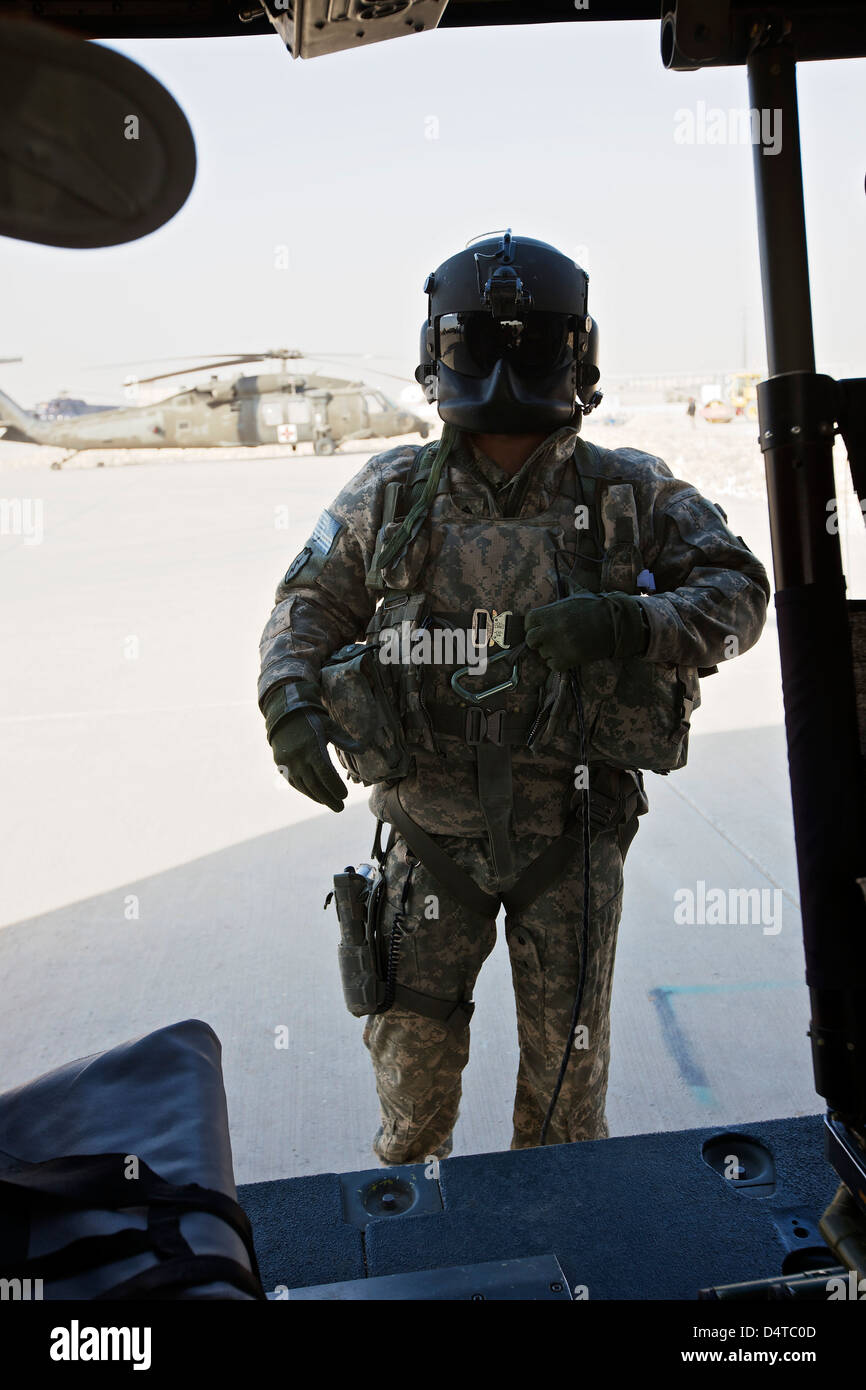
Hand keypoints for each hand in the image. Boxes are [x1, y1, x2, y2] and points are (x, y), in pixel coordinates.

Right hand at [270, 709, 347, 812]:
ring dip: (318, 797)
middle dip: (328, 798)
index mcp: (311, 747)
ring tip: (330, 804)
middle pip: (315, 784)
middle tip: (340, 808)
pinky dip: (306, 791)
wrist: (284, 716)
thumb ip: (344, 740)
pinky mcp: (281, 765)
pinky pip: (294, 783)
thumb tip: (363, 750)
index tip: (345, 796)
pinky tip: (317, 796)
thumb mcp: (329, 726)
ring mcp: (288, 762)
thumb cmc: (312, 720)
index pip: (325, 772)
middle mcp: (298, 757)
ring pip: (304, 786)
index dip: (334, 786)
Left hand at [525, 591, 648, 670]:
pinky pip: (552, 665)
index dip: (533, 624)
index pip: (529, 621)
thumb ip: (564, 584)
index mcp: (552, 612)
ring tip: (563, 645)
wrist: (615, 624)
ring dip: (550, 651)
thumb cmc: (596, 608)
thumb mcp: (579, 593)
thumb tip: (552, 572)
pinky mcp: (567, 660)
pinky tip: (568, 654)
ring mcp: (558, 646)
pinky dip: (558, 662)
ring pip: (542, 653)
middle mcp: (552, 629)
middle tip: (548, 639)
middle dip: (537, 640)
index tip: (540, 626)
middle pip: (530, 639)